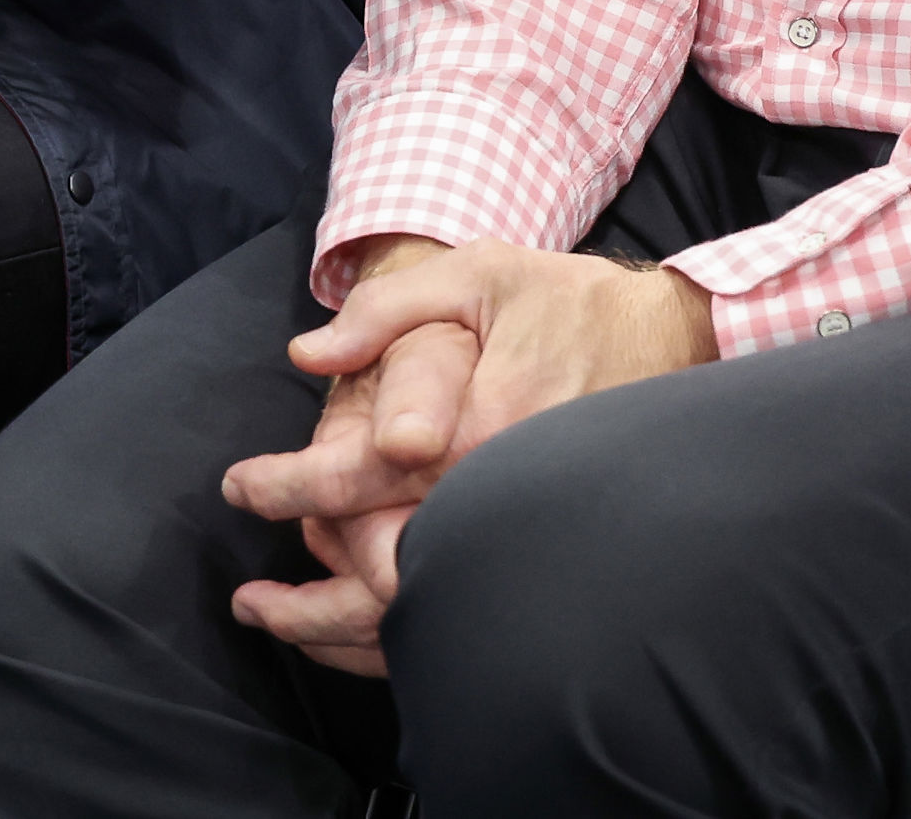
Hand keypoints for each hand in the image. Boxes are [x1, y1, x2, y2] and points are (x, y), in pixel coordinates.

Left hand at [219, 237, 715, 667]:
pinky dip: (408, 637)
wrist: (671, 339)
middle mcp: (507, 491)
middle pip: (391, 570)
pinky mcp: (549, 550)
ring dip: (347, 632)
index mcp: (482, 422)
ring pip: (432, 609)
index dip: (289, 487)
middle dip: (310, 599)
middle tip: (250, 602)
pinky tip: (363, 634)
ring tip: (283, 629)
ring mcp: (534, 530)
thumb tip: (307, 354)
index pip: (363, 477)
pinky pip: (472, 610)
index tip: (239, 487)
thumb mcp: (476, 273)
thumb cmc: (566, 301)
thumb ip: (386, 310)